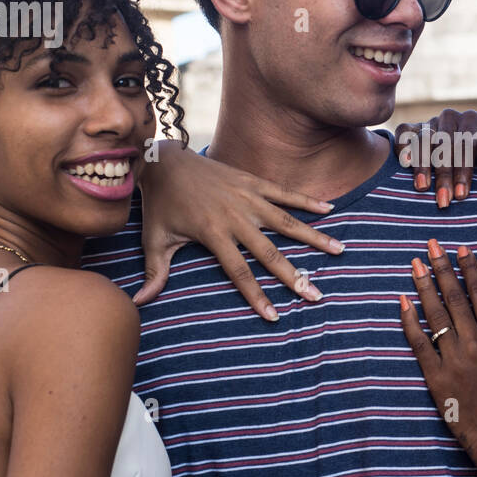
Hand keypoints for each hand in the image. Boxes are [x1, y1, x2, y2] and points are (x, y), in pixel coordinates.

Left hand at [136, 140, 344, 314]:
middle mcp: (234, 216)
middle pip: (269, 251)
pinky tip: (329, 209)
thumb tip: (139, 303)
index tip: (274, 315)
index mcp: (212, 233)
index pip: (239, 270)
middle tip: (315, 294)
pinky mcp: (252, 181)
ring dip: (313, 236)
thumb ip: (154, 272)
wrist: (164, 161)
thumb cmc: (160, 204)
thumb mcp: (154, 239)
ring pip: (285, 221)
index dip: (256, 294)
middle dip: (293, 275)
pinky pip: (283, 193)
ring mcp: (246, 197)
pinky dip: (306, 200)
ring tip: (338, 251)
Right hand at [394, 110, 476, 208]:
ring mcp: (430, 122)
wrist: (470, 153)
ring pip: (423, 139)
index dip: (464, 171)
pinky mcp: (412, 128)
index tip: (461, 195)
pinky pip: (403, 133)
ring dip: (423, 165)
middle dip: (444, 175)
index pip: (467, 144)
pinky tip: (405, 164)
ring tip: (423, 187)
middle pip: (444, 144)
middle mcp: (450, 117)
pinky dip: (403, 147)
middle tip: (443, 200)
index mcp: (473, 120)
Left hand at [398, 239, 476, 462]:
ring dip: (423, 286)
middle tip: (431, 245)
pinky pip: (418, 343)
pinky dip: (409, 321)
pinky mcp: (435, 376)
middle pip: (454, 296)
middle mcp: (474, 342)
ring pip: (434, 314)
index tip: (461, 249)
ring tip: (415, 265)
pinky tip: (403, 302)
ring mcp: (452, 359)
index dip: (470, 268)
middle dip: (442, 267)